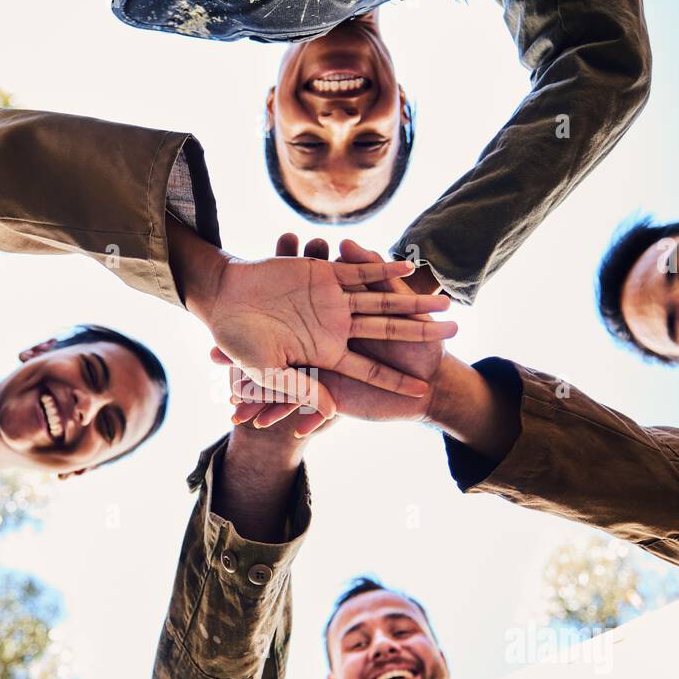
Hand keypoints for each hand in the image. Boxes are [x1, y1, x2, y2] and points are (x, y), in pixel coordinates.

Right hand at [224, 237, 449, 433]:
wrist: (223, 301)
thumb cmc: (240, 342)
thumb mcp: (272, 371)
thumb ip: (305, 388)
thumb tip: (332, 411)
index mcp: (327, 354)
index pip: (371, 370)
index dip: (397, 380)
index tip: (424, 391)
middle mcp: (336, 327)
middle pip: (388, 330)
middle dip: (421, 331)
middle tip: (456, 331)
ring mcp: (332, 300)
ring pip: (382, 301)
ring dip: (413, 300)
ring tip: (445, 302)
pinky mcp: (324, 273)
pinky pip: (359, 271)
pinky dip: (383, 268)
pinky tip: (409, 267)